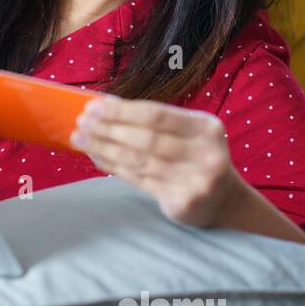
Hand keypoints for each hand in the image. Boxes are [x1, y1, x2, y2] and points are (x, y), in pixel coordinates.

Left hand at [68, 93, 241, 227]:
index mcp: (205, 128)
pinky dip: (112, 167)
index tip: (93, 106)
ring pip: (137, 160)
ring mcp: (195, 179)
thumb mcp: (186, 133)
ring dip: (103, 148)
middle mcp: (204, 153)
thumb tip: (106, 104)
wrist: (224, 201)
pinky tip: (96, 157)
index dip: (121, 110)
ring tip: (81, 139)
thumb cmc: (195, 157)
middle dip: (108, 129)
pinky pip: (138, 180)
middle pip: (145, 138)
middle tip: (81, 123)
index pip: (155, 114)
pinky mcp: (181, 201)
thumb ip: (154, 121)